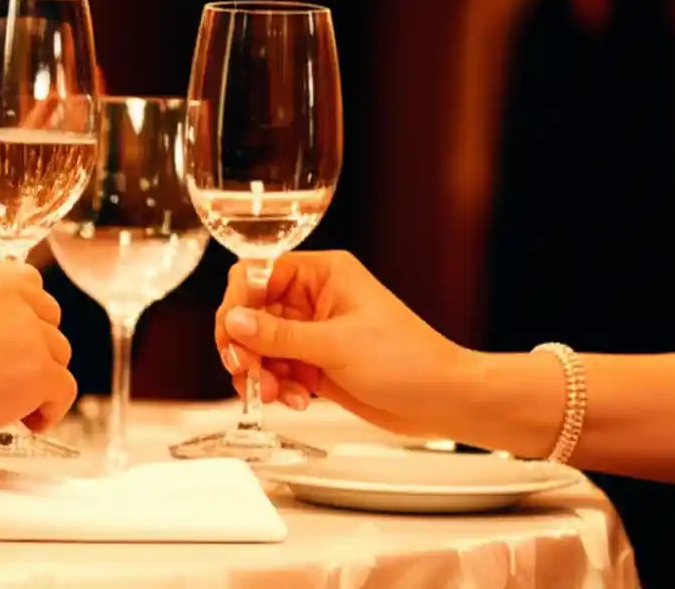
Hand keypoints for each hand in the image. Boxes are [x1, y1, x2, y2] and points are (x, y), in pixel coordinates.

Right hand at [0, 252, 76, 449]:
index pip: (19, 284)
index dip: (15, 319)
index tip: (0, 343)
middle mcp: (5, 288)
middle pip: (46, 314)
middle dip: (33, 344)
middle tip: (5, 373)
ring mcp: (28, 328)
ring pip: (57, 352)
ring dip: (38, 377)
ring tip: (7, 403)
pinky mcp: (40, 368)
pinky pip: (64, 389)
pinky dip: (49, 409)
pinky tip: (27, 421)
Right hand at [216, 251, 475, 436]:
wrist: (442, 400)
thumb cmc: (408, 360)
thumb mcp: (336, 344)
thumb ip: (279, 334)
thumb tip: (233, 320)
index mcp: (322, 274)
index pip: (256, 274)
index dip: (237, 304)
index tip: (233, 338)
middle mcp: (312, 298)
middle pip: (250, 313)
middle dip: (244, 346)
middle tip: (247, 373)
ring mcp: (311, 331)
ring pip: (257, 346)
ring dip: (258, 372)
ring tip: (276, 395)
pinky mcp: (313, 362)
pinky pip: (274, 370)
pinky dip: (275, 387)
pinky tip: (296, 400)